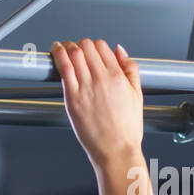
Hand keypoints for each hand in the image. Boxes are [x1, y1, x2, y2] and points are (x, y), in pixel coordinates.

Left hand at [52, 38, 143, 168]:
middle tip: (76, 49)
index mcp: (118, 76)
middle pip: (86, 46)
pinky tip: (55, 51)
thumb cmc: (126, 128)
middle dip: (80, 44)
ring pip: (73, 53)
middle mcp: (101, 79)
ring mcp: (85, 88)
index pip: (101, 46)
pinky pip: (63, 68)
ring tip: (63, 47)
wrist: (116, 150)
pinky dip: (58, 55)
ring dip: (67, 46)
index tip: (90, 51)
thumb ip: (131, 69)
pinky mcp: (72, 98)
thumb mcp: (137, 94)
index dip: (95, 45)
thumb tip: (120, 50)